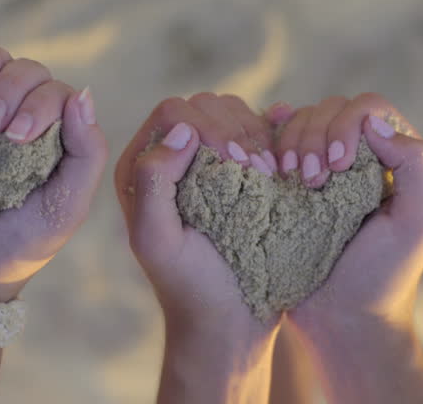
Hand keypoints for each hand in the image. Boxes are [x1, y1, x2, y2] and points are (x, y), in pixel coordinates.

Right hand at [0, 42, 107, 301]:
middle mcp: (20, 116)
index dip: (38, 104)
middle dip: (11, 89)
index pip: (56, 93)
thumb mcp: (65, 208)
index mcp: (55, 136)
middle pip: (25, 71)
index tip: (15, 138)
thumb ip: (86, 154)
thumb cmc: (17, 246)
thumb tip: (84, 93)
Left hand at [115, 94, 279, 402]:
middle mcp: (170, 157)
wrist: (230, 318)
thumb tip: (181, 131)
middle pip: (204, 105)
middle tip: (259, 172)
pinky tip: (281, 169)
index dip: (208, 127)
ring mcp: (206, 160)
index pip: (173, 112)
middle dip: (237, 130)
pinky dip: (274, 141)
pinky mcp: (239, 169)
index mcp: (141, 168)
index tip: (236, 163)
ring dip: (258, 135)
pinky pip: (257, 130)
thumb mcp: (157, 240)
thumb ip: (153, 183)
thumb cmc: (191, 285)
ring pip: (233, 111)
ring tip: (270, 174)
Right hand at [277, 93, 422, 331]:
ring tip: (287, 179)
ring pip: (298, 122)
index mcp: (393, 159)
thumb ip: (416, 166)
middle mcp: (358, 156)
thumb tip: (376, 123)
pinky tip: (264, 156)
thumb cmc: (382, 276)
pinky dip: (266, 141)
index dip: (346, 124)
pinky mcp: (288, 183)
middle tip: (310, 182)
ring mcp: (320, 168)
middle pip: (329, 109)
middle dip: (313, 136)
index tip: (337, 165)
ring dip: (289, 143)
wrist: (339, 319)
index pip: (368, 109)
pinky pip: (273, 144)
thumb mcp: (417, 223)